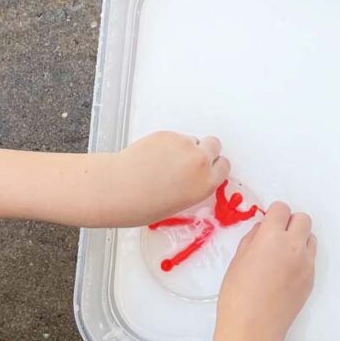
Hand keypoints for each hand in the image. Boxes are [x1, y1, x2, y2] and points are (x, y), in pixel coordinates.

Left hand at [100, 132, 227, 226]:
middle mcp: (200, 162)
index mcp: (205, 184)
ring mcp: (184, 145)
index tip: (206, 168)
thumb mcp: (178, 204)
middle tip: (188, 160)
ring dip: (183, 148)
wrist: (115, 189)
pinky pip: (174, 137)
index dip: (214, 167)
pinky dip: (166, 144)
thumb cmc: (141, 206)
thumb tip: (194, 178)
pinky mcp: (167, 134)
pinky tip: (151, 157)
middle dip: (204, 150)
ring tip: (163, 162)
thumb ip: (194, 187)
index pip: (224, 166)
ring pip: (192, 140)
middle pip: (214, 145)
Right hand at [215, 203, 315, 340]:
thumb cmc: (237, 296)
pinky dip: (301, 259)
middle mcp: (294, 246)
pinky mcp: (311, 279)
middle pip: (303, 219)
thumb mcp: (237, 261)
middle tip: (277, 237)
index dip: (274, 215)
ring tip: (282, 256)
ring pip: (310, 238)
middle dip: (290, 223)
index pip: (282, 209)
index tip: (268, 224)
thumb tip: (262, 230)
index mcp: (272, 238)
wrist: (254, 329)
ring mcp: (306, 263)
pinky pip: (310, 259)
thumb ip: (253, 239)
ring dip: (299, 240)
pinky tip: (285, 275)